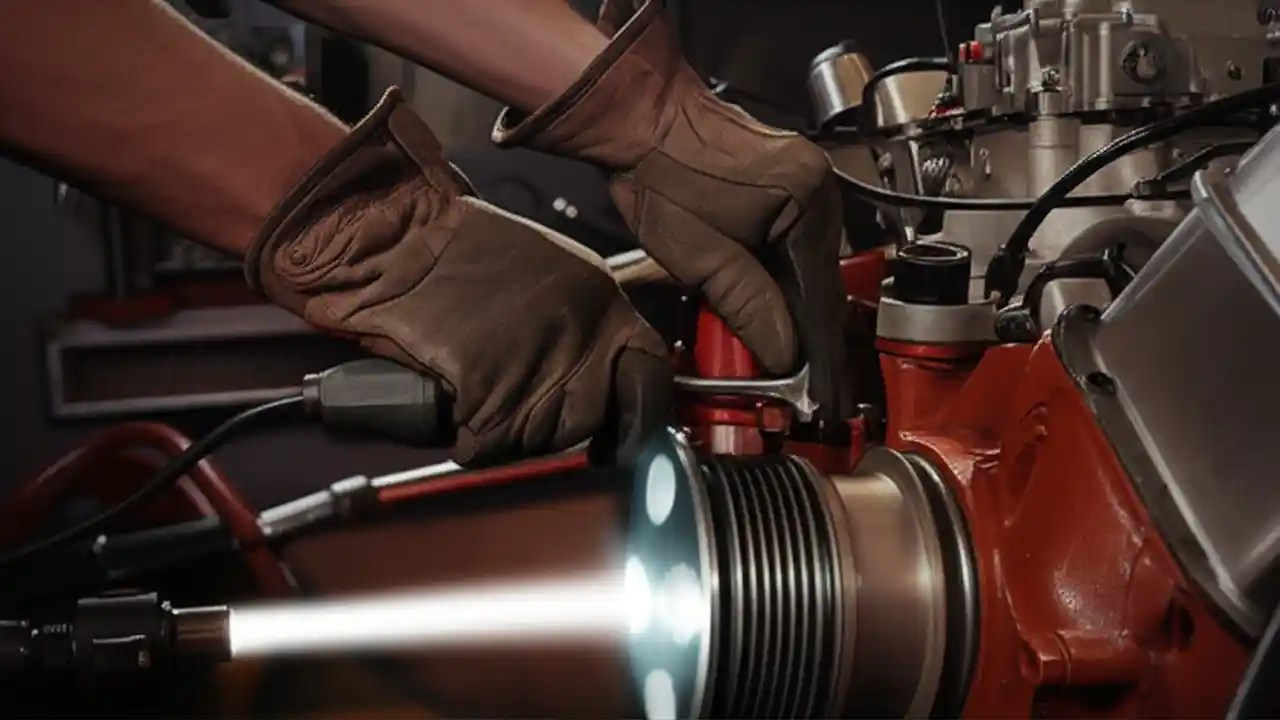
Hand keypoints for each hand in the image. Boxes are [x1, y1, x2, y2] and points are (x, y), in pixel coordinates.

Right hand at [248, 90, 669, 464]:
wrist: (388, 236)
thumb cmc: (449, 250)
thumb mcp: (546, 273)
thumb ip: (578, 323)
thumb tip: (592, 379)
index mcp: (600, 299)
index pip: (651, 373)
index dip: (636, 414)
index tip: (618, 438)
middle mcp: (582, 331)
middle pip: (590, 417)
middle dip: (555, 425)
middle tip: (514, 406)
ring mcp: (538, 361)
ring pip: (539, 439)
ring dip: (506, 434)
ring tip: (474, 394)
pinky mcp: (488, 387)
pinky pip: (485, 446)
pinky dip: (464, 439)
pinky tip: (450, 405)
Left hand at [496, 2, 850, 419]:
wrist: (638, 118)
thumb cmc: (660, 174)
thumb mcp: (700, 257)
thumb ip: (747, 306)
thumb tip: (784, 352)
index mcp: (806, 200)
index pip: (820, 292)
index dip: (815, 343)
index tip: (820, 385)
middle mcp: (817, 186)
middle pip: (818, 278)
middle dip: (802, 326)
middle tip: (791, 371)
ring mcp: (805, 179)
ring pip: (806, 263)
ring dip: (788, 301)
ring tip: (772, 342)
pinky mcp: (787, 180)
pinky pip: (794, 241)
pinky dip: (778, 272)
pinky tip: (760, 297)